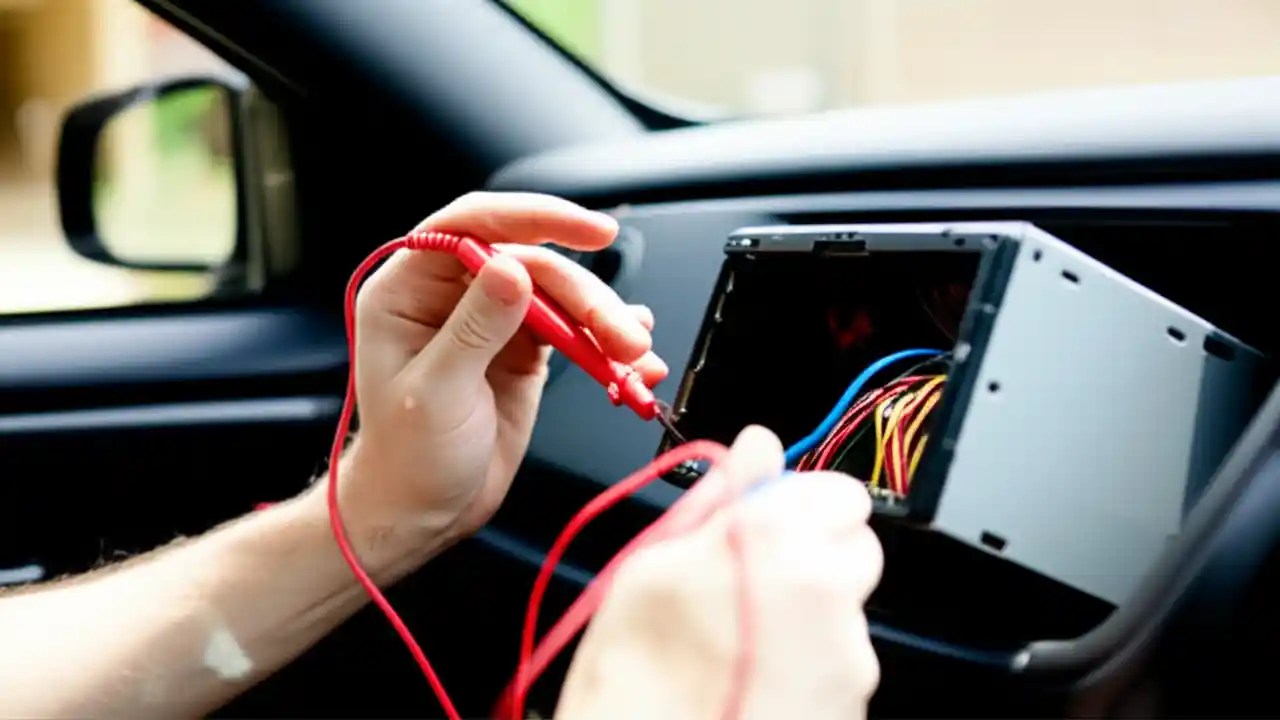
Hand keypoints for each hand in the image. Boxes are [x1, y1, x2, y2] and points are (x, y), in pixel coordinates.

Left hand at [326, 192, 668, 572]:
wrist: (425, 511)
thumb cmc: (408, 458)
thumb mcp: (436, 394)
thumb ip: (474, 329)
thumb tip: (511, 269)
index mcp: (408, 289)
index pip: (472, 225)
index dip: (532, 217)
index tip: (587, 229)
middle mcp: (451, 295)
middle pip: (532, 264)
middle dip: (585, 297)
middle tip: (619, 336)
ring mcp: (493, 321)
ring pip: (561, 296)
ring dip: (605, 324)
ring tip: (636, 359)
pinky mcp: (525, 349)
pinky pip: (574, 330)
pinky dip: (607, 344)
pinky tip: (633, 359)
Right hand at [557, 426, 882, 719]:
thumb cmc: (634, 675)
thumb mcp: (651, 564)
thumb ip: (720, 498)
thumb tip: (757, 447)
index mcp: (777, 539)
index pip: (840, 494)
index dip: (803, 506)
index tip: (771, 525)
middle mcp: (828, 594)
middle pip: (854, 550)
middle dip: (814, 557)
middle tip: (753, 584)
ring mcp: (846, 659)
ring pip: (845, 612)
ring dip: (809, 617)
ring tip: (745, 643)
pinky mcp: (850, 706)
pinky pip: (840, 666)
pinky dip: (809, 667)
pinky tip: (757, 677)